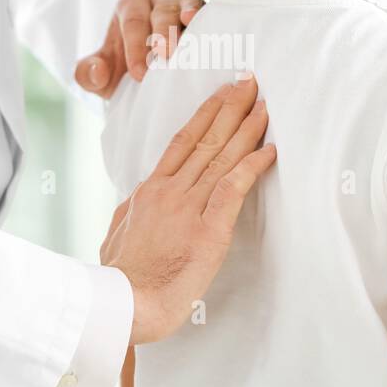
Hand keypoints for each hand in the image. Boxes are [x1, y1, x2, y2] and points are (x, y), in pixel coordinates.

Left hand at [75, 0, 204, 97]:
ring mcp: (187, 4)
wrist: (151, 73)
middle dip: (162, 33)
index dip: (135, 46)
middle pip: (162, 11)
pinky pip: (212, 18)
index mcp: (132, 2)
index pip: (133, 20)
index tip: (138, 73)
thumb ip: (88, 74)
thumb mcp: (99, 75)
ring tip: (189, 41)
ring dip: (189, 28)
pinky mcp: (208, 17)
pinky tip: (213, 41)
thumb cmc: (122, 69)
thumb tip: (97, 71)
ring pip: (189, 9)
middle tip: (164, 55)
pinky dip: (211, 28)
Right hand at [100, 73, 274, 344]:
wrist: (121, 305)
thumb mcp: (116, 236)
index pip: (182, 143)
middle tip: (250, 81)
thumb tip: (133, 202)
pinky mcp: (207, 231)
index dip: (205, 116)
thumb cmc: (117, 279)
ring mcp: (188, 208)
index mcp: (149, 191)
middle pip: (206, 139)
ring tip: (264, 104)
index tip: (222, 95)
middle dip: (230, 108)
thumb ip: (129, 214)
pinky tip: (270, 151)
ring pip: (221, 157)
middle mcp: (169, 192)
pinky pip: (233, 190)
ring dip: (246, 128)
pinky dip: (253, 167)